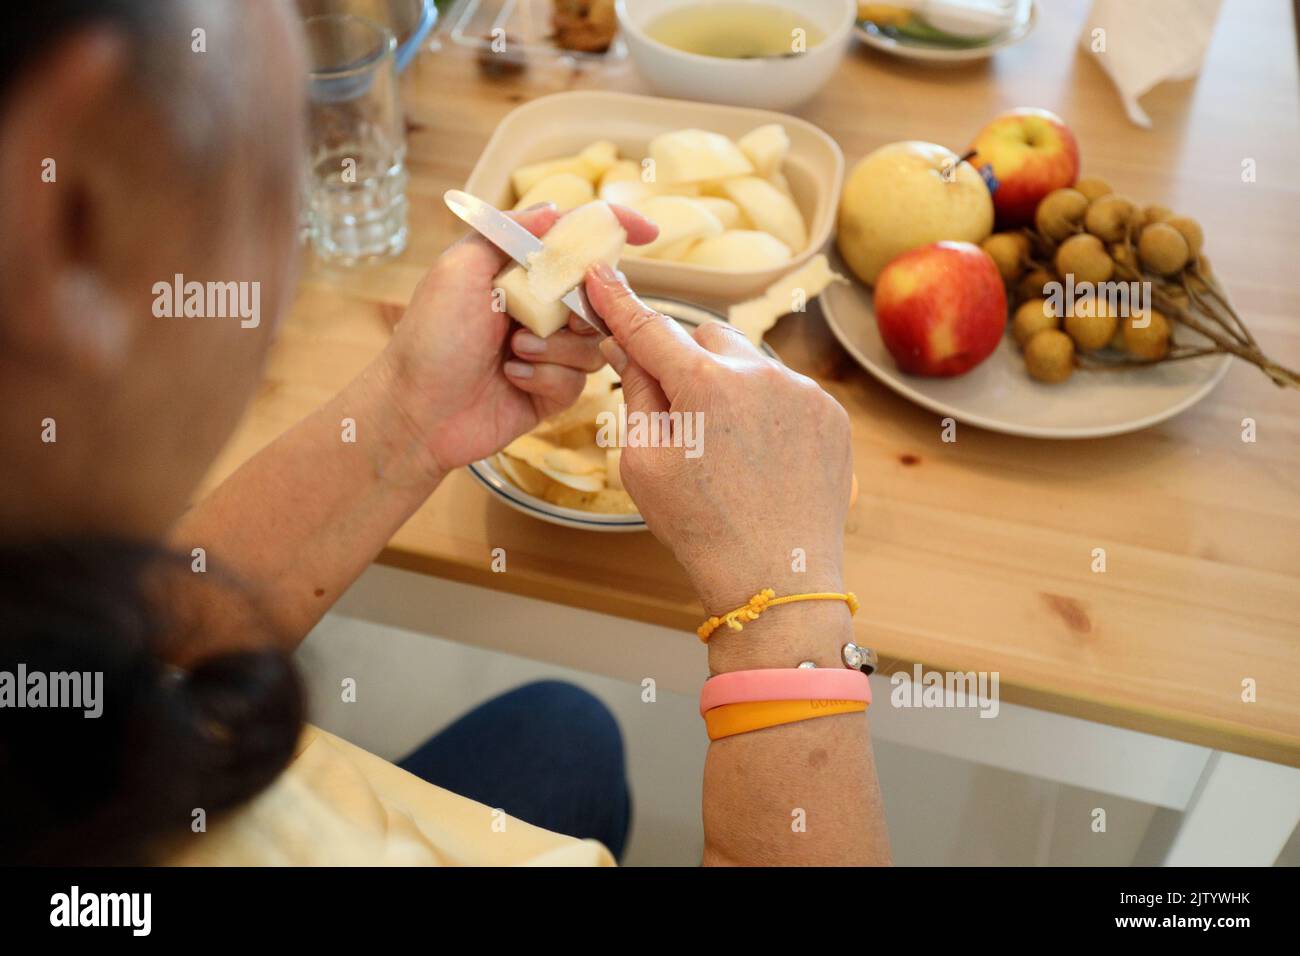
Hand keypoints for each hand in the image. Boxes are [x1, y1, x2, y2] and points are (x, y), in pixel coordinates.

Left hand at [382, 203, 657, 476]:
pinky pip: (579, 382)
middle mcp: (539, 309)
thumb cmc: (428, 337)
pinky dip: (547, 377)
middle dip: (583, 306)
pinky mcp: (550, 393)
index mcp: (519, 272)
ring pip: (595, 343)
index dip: (615, 231)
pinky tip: (512, 378)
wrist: (414, 411)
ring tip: (514, 350)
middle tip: (556, 313)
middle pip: (600, 296)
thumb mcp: (460, 269)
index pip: (577, 244)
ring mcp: (548, 352)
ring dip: (556, 346)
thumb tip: (557, 210)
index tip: (648, 231)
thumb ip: (509, 233)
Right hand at [584, 264, 853, 667]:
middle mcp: (761, 373)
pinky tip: (761, 459)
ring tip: (728, 450)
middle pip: (707, 336)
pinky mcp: (831, 413)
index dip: (620, 301)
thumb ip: (636, 393)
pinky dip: (767, 410)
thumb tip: (626, 347)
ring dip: (731, 386)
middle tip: (680, 413)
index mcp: (706, 384)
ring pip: (750, 363)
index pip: (651, 327)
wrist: (776, 578)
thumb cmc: (700, 528)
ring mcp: (803, 391)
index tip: (600, 275)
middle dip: (688, 361)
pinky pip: (786, 390)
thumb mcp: (644, 463)